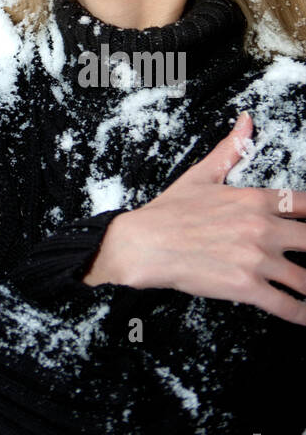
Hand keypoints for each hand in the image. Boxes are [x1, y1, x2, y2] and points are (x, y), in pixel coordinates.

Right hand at [84, 111, 305, 324]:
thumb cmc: (171, 211)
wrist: (145, 243)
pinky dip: (302, 314)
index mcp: (255, 199)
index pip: (305, 204)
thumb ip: (231, 149)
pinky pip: (287, 305)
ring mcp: (256, 259)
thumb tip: (247, 120)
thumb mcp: (202, 175)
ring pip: (305, 279)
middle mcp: (262, 228)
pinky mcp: (246, 287)